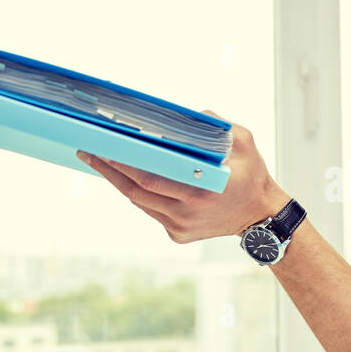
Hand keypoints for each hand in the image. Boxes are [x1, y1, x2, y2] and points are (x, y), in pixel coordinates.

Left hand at [77, 116, 288, 243]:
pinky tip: (126, 177)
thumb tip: (186, 115)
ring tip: (101, 160)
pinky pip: (150, 211)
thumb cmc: (253, 176)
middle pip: (136, 191)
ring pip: (139, 202)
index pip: (150, 177)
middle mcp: (187, 213)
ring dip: (119, 181)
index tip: (103, 146)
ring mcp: (180, 227)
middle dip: (109, 169)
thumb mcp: (243, 142)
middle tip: (89, 151)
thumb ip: (216, 126)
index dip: (123, 164)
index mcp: (201, 191)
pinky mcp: (178, 235)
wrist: (261, 217)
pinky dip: (138, 194)